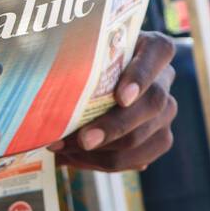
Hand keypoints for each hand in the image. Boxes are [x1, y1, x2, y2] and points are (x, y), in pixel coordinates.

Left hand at [47, 31, 177, 171]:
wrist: (87, 86)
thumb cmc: (81, 63)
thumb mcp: (78, 55)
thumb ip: (72, 64)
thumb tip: (45, 96)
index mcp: (151, 48)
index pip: (159, 52)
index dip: (141, 75)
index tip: (121, 97)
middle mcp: (164, 80)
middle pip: (152, 103)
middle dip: (116, 126)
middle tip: (84, 140)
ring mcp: (164, 112)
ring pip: (145, 136)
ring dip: (104, 150)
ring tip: (66, 150)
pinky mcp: (158, 139)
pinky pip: (139, 158)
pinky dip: (104, 161)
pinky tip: (76, 158)